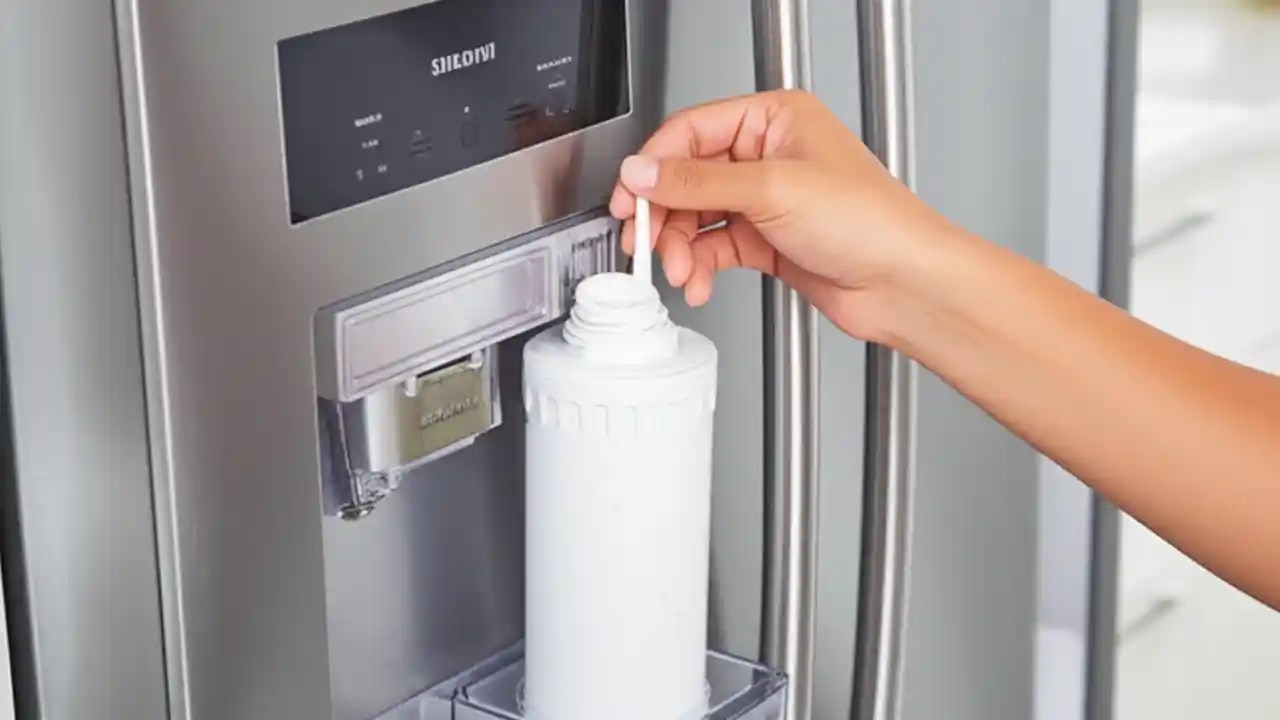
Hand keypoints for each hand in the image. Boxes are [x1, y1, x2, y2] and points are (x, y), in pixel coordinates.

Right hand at [610, 90, 958, 341]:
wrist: (903, 283)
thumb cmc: (869, 221)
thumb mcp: (771, 189)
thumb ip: (698, 182)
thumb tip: (643, 172)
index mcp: (774, 119)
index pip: (691, 132)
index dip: (655, 166)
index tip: (632, 198)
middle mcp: (768, 155)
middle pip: (688, 178)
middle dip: (664, 215)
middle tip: (643, 241)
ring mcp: (766, 199)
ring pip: (697, 216)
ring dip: (680, 247)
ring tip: (679, 271)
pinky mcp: (766, 240)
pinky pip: (714, 247)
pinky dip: (700, 266)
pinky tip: (697, 281)